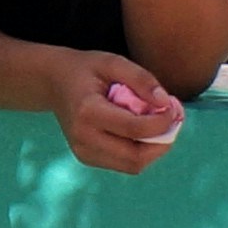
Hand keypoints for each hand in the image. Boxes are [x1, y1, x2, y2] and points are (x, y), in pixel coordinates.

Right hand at [51, 48, 184, 174]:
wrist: (55, 83)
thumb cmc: (87, 70)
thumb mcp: (113, 62)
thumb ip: (142, 79)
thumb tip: (166, 104)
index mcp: (88, 112)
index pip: (135, 130)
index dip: (162, 123)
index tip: (172, 107)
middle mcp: (83, 138)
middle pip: (136, 157)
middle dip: (162, 142)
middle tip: (171, 121)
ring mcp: (83, 152)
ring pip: (133, 165)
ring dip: (154, 149)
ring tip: (156, 124)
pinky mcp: (87, 158)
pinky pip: (124, 164)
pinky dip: (140, 151)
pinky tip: (140, 131)